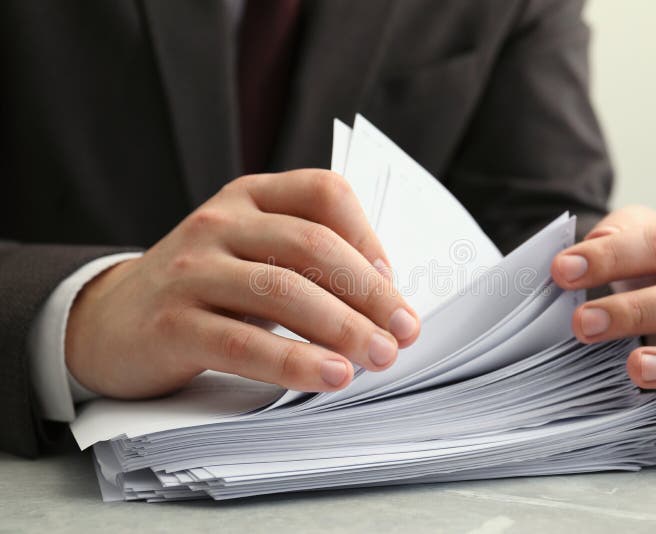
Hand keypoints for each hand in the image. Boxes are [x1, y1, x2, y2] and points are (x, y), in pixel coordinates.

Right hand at [66, 170, 419, 397]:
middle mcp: (221, 222)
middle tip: (403, 333)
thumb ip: (308, 260)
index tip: (394, 285)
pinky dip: (293, 362)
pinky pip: (242, 343)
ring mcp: (191, 269)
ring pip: (281, 291)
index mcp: (251, 196)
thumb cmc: (206, 289)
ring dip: (342, 327)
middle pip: (311, 245)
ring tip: (379, 358)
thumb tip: (385, 300)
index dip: (369, 237)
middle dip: (368, 293)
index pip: (324, 193)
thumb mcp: (254, 253)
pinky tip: (329, 377)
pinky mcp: (172, 322)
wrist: (111, 321)